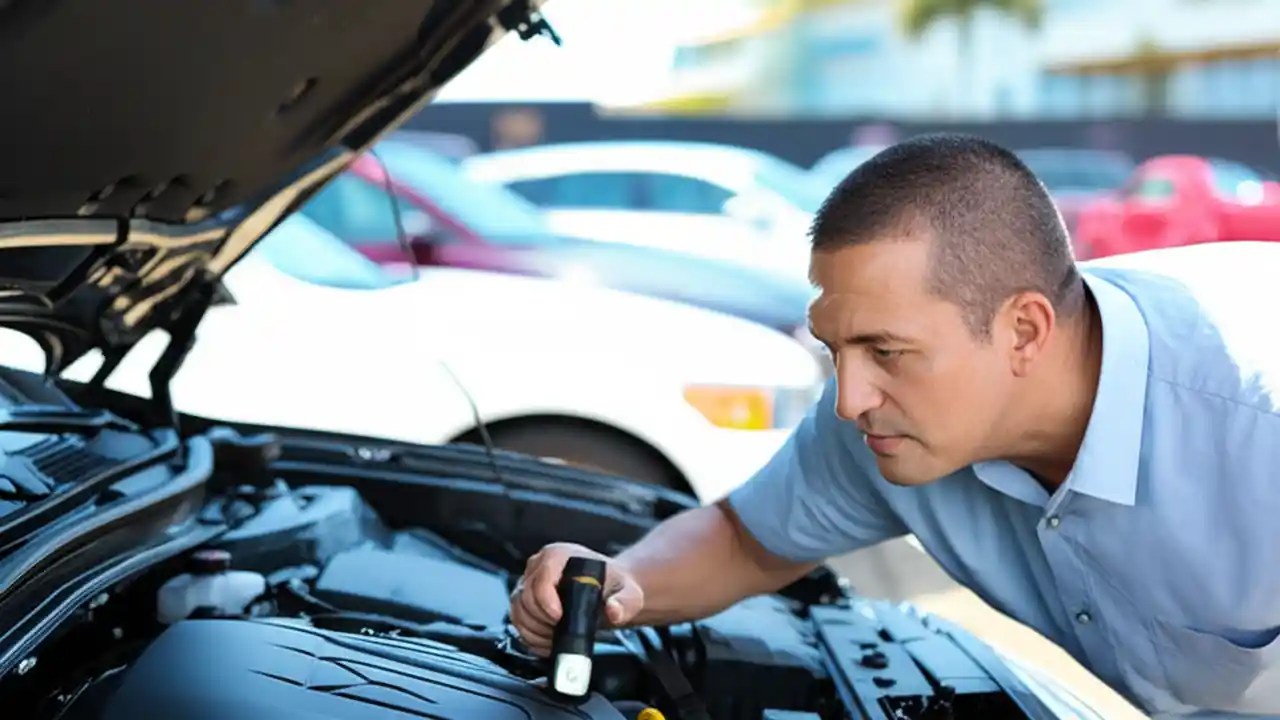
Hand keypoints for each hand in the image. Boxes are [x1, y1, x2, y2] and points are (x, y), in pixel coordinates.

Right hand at [509, 542, 643, 655]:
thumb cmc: (615, 588)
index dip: (547, 602)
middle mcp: (539, 565)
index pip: (542, 578)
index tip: (560, 618)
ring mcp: (529, 582)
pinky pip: (517, 620)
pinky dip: (530, 636)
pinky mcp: (524, 600)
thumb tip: (614, 611)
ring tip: (556, 638)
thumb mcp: (627, 593)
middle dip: (542, 620)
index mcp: (559, 555)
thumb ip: (624, 602)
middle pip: (526, 597)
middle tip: (561, 631)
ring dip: (535, 631)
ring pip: (518, 610)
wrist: (608, 594)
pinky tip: (548, 642)